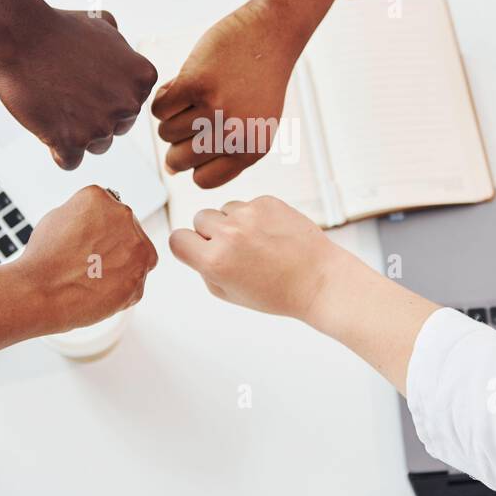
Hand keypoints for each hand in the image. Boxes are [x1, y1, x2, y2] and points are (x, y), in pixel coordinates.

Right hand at [0, 7, 157, 169]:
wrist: (18, 33)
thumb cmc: (56, 28)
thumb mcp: (104, 27)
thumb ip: (123, 50)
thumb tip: (126, 62)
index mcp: (142, 78)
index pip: (131, 105)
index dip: (106, 96)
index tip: (84, 82)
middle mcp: (129, 104)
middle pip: (116, 129)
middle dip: (94, 116)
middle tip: (66, 94)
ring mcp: (101, 125)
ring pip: (96, 146)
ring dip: (77, 133)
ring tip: (56, 106)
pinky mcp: (72, 142)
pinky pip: (70, 161)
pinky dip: (57, 149)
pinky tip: (47, 125)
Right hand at [15, 185, 158, 332]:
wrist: (40, 294)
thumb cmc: (43, 258)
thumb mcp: (58, 216)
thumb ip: (85, 212)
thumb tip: (98, 219)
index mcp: (101, 196)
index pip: (107, 209)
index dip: (94, 228)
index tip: (82, 240)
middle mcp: (124, 216)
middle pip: (125, 229)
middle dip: (112, 244)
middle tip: (87, 260)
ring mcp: (137, 248)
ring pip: (136, 255)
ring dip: (120, 264)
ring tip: (93, 276)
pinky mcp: (140, 279)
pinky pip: (135, 281)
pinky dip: (121, 287)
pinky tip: (98, 289)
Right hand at [151, 1, 297, 188]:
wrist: (272, 32)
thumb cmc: (259, 82)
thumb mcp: (254, 125)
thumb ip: (219, 154)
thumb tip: (170, 172)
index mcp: (252, 150)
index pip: (202, 180)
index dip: (194, 162)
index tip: (201, 139)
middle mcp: (235, 134)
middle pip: (178, 160)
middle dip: (176, 143)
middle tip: (189, 117)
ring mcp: (215, 108)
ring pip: (166, 133)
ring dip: (171, 117)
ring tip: (190, 97)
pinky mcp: (196, 83)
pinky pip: (159, 108)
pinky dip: (164, 96)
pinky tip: (182, 83)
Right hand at [168, 196, 351, 321]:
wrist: (318, 280)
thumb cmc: (274, 293)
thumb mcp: (228, 293)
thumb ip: (204, 267)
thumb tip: (194, 242)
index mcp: (214, 261)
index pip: (177, 239)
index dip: (188, 247)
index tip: (201, 252)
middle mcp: (228, 233)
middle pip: (199, 219)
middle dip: (211, 233)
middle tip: (236, 251)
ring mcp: (248, 214)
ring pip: (224, 209)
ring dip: (233, 222)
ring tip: (259, 244)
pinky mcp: (267, 201)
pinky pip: (247, 204)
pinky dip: (256, 217)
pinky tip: (273, 235)